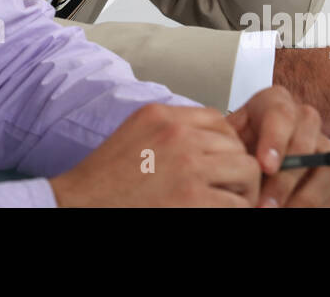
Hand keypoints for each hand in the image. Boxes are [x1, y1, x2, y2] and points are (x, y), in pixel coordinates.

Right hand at [47, 104, 261, 206]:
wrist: (83, 204)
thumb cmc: (105, 180)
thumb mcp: (135, 135)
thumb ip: (168, 131)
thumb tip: (206, 142)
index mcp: (161, 115)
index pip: (218, 120)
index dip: (226, 145)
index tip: (220, 166)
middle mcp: (177, 133)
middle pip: (236, 145)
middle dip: (237, 169)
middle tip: (230, 191)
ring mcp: (188, 164)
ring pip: (246, 170)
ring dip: (243, 191)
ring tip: (230, 204)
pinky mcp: (194, 197)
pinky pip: (237, 203)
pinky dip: (235, 211)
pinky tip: (218, 213)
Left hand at [225, 85, 329, 207]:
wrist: (243, 162)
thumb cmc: (235, 148)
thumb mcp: (225, 140)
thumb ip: (228, 145)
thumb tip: (230, 162)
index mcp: (274, 104)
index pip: (281, 113)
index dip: (275, 140)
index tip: (265, 166)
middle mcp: (304, 121)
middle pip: (307, 142)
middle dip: (286, 178)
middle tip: (266, 203)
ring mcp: (323, 148)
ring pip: (328, 168)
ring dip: (304, 198)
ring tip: (278, 212)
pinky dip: (317, 207)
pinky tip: (293, 211)